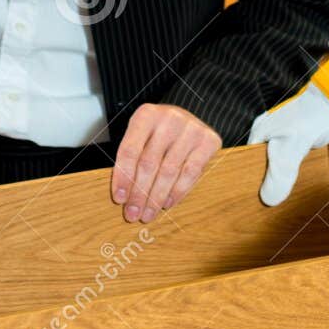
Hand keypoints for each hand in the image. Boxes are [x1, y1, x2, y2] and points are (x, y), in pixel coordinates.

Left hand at [111, 104, 220, 222]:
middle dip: (139, 193)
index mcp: (146, 114)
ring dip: (156, 198)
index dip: (123, 177)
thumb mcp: (141, 134)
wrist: (190, 116)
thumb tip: (123, 195)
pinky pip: (191, 173)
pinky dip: (177, 192)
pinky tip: (167, 203)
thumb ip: (132, 158)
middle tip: (133, 214)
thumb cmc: (159, 131)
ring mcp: (191, 129)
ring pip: (169, 171)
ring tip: (148, 214)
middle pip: (149, 163)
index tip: (119, 199)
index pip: (130, 151)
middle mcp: (169, 118)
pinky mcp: (208, 141)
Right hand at [248, 35, 328, 205]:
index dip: (250, 182)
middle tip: (270, 209)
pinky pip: (299, 165)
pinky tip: (302, 191)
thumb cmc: (311, 118)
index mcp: (261, 131)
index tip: (252, 202)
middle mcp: (273, 135)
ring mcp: (291, 139)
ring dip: (286, 182)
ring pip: (283, 167)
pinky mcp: (307, 142)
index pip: (247, 162)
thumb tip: (268, 199)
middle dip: (269, 184)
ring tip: (285, 205)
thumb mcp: (290, 148)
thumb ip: (279, 174)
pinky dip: (299, 176)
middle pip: (266, 166)